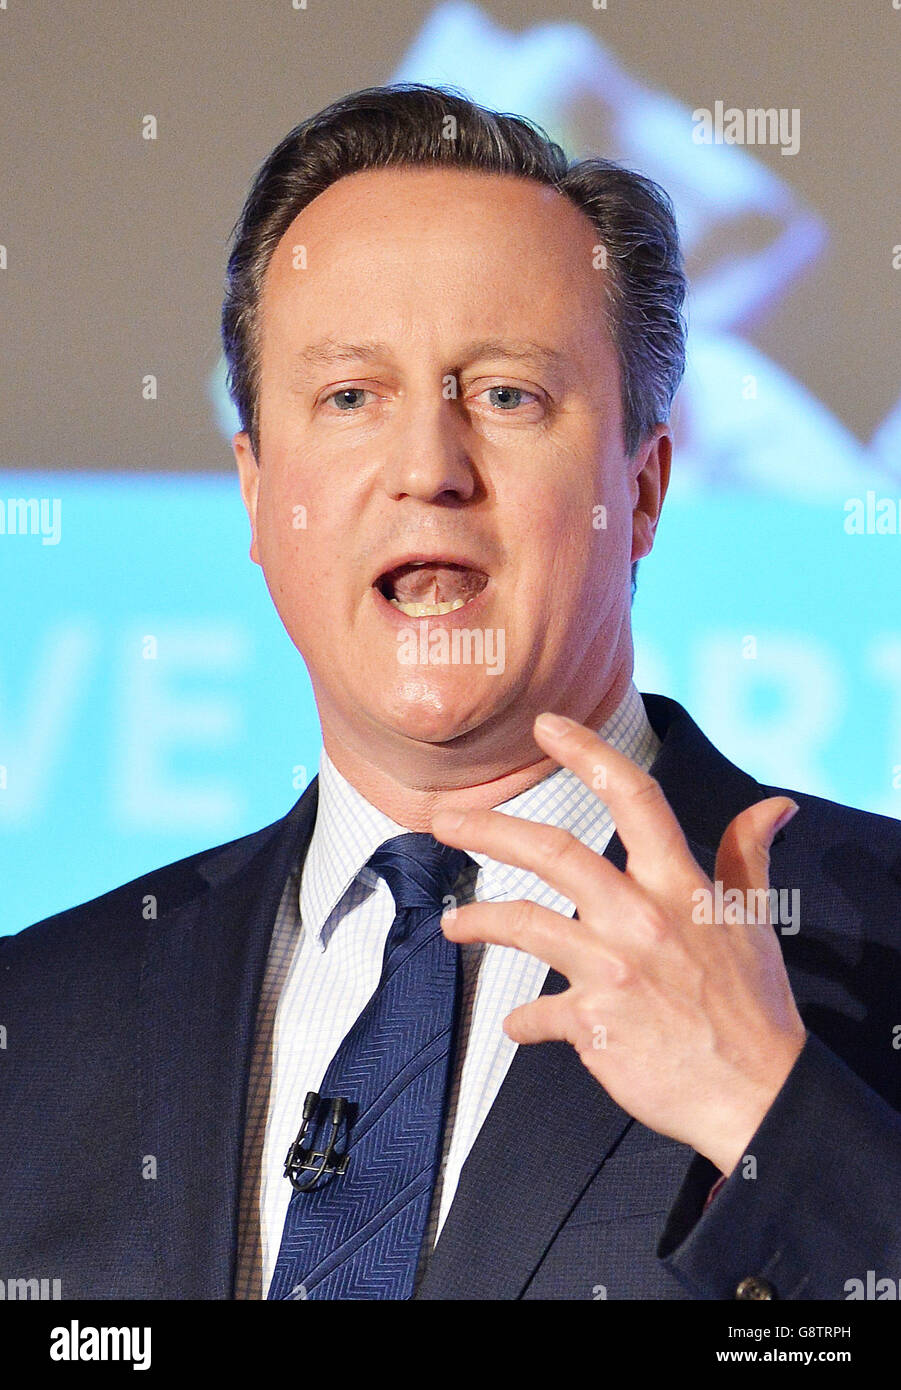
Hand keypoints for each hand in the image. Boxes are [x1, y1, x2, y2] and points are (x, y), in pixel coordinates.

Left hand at [431, 712, 806, 1175]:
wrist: (759, 1096)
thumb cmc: (755, 1005)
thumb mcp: (754, 919)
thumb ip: (748, 855)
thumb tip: (775, 807)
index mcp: (679, 885)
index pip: (633, 797)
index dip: (587, 754)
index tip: (547, 726)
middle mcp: (640, 918)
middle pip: (553, 850)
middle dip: (488, 829)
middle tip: (443, 821)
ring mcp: (613, 970)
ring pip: (525, 925)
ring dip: (480, 921)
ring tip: (456, 925)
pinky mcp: (593, 1024)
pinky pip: (538, 1014)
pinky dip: (525, 1020)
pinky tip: (519, 1023)